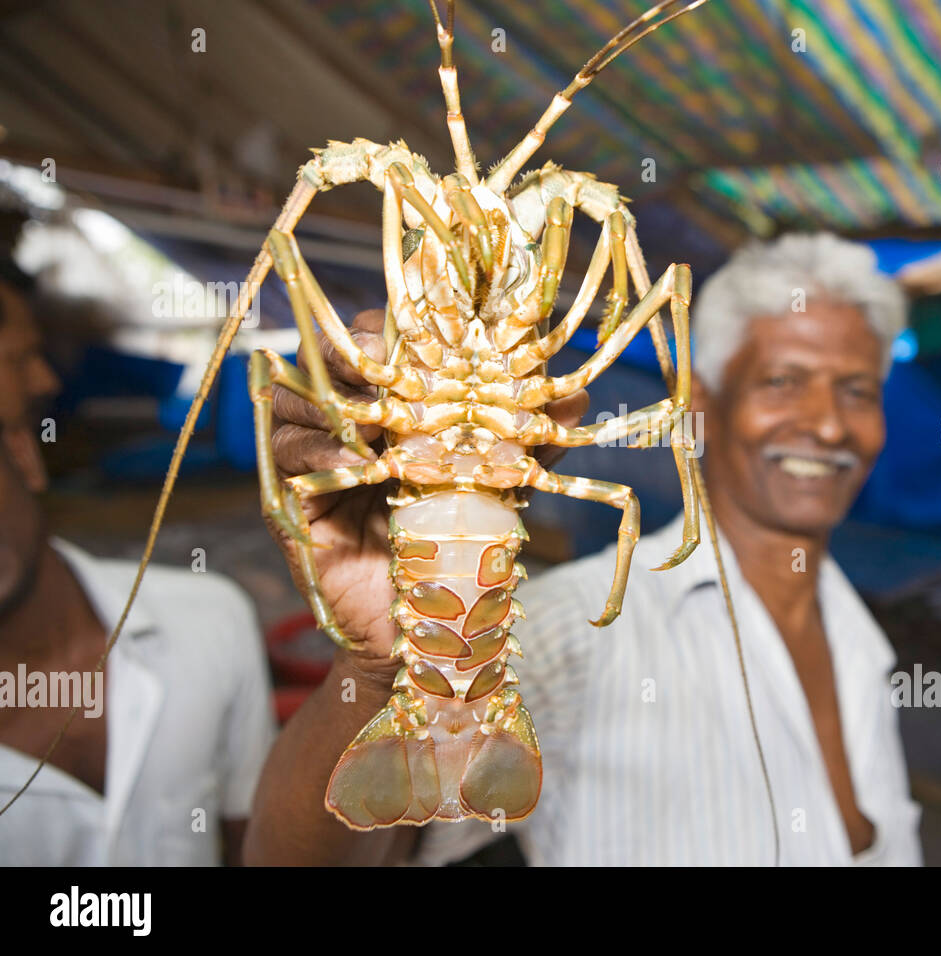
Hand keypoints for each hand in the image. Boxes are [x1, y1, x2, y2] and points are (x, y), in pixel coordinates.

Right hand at [267, 309, 587, 674]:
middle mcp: (346, 424)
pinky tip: (355, 463)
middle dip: (350, 353)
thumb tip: (578, 400)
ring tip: (375, 421)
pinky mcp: (291, 498)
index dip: (390, 329)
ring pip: (293, 399)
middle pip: (324, 359)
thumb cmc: (460, 545)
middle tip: (385, 367)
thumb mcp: (499, 481)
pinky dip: (318, 449)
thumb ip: (530, 438)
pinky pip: (284, 453)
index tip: (422, 337)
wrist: (429, 625)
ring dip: (333, 400)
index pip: (375, 342)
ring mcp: (312, 459)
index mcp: (391, 406)